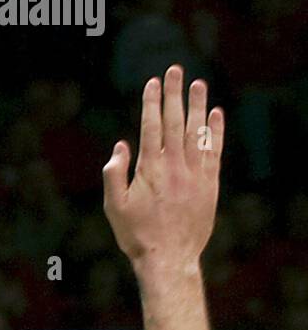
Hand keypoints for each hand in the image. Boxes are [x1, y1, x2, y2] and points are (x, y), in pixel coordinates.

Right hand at [103, 66, 223, 273]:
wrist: (169, 258)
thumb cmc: (136, 235)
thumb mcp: (114, 207)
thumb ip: (114, 174)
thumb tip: (121, 146)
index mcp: (149, 169)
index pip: (151, 127)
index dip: (151, 103)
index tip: (152, 83)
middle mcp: (174, 166)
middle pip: (175, 122)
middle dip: (174, 94)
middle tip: (175, 70)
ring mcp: (195, 174)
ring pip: (197, 132)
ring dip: (197, 105)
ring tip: (198, 83)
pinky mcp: (210, 184)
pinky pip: (214, 151)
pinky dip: (215, 131)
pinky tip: (215, 114)